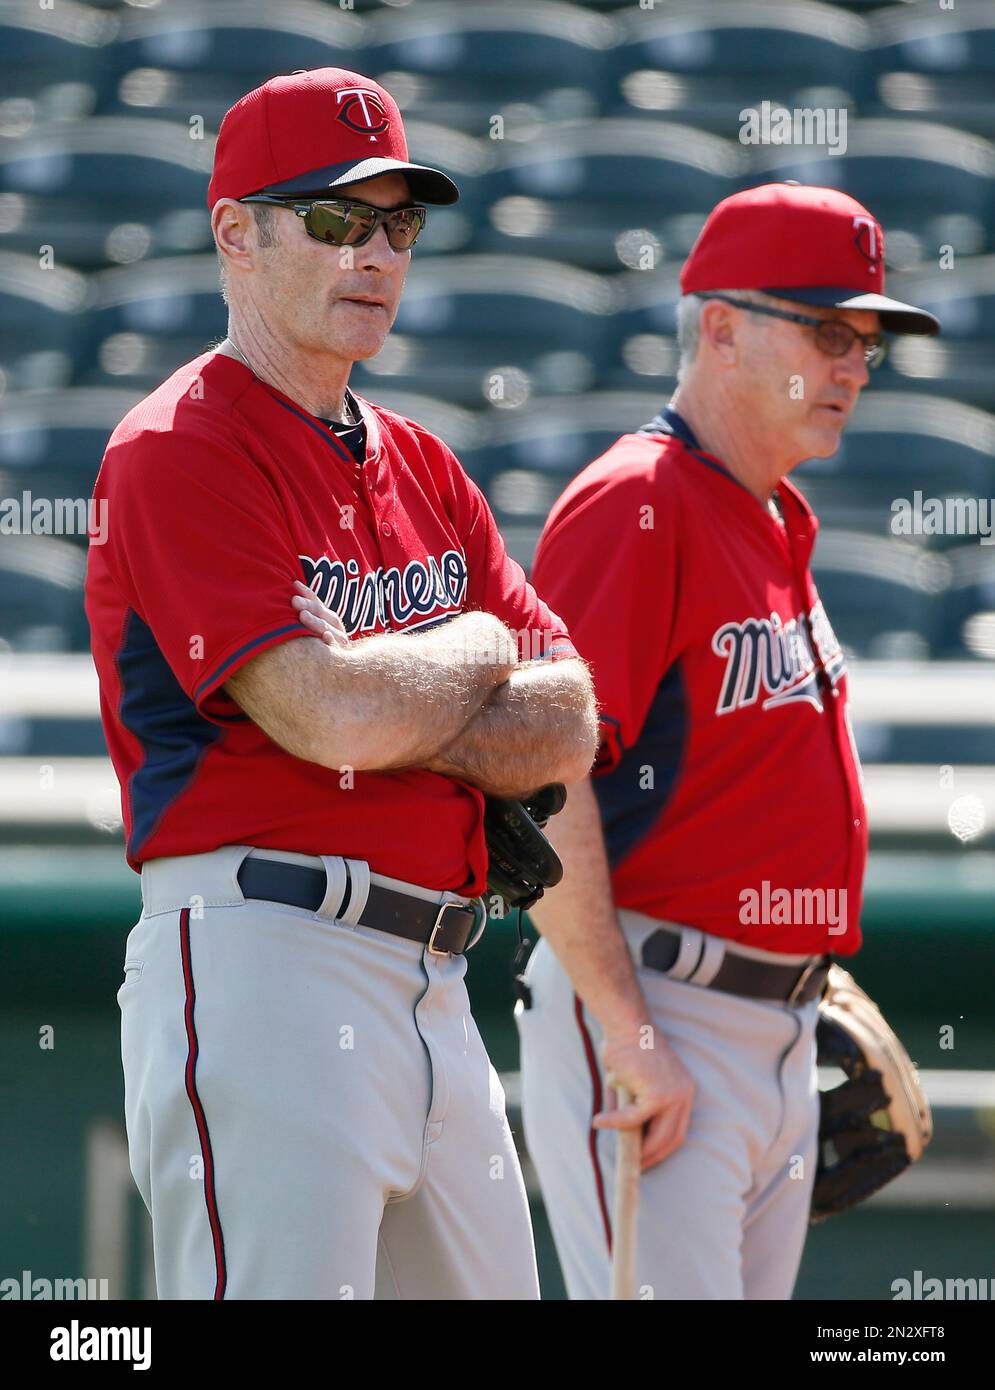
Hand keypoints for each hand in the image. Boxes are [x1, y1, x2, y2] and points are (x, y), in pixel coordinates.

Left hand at [291, 580, 349, 649]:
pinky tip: (324, 636)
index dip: (308, 593)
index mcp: (330, 619)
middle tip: (294, 600)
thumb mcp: (312, 629)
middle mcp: (336, 629)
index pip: (318, 603)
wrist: (338, 673)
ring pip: (328, 629)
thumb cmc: (317, 648)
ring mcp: (340, 642)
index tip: (294, 584)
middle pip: (323, 614)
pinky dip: (330, 641)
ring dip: (316, 621)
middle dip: (308, 606)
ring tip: (302, 615)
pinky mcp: (339, 656)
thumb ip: (304, 614)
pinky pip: (335, 649)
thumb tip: (287, 592)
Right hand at [594, 1025, 694, 1170]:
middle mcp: (684, 1094)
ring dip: (638, 1149)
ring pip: (657, 1136)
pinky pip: (633, 1118)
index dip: (663, 1148)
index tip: (647, 1158)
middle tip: (636, 1166)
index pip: (679, 1129)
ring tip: (622, 1155)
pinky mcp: (657, 1094)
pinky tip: (599, 1122)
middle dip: (654, 1156)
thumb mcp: (633, 1084)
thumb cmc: (627, 1048)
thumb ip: (631, 1108)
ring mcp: (673, 1095)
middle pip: (673, 1138)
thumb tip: (621, 1136)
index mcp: (684, 1090)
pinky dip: (615, 1122)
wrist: (626, 1024)